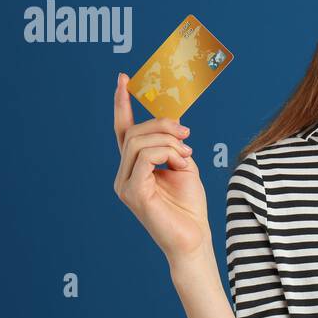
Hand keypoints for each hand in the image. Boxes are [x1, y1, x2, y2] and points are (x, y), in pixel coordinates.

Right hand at [112, 73, 211, 264]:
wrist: (194, 239)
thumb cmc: (190, 207)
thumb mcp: (184, 166)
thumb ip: (173, 146)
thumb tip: (172, 126)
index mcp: (134, 167)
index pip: (124, 131)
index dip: (122, 104)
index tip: (123, 78)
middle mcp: (124, 174)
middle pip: (135, 133)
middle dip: (163, 125)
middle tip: (187, 134)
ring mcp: (124, 184)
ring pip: (139, 142)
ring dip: (169, 141)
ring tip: (186, 155)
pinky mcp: (132, 193)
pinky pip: (145, 158)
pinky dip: (166, 154)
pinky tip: (180, 163)